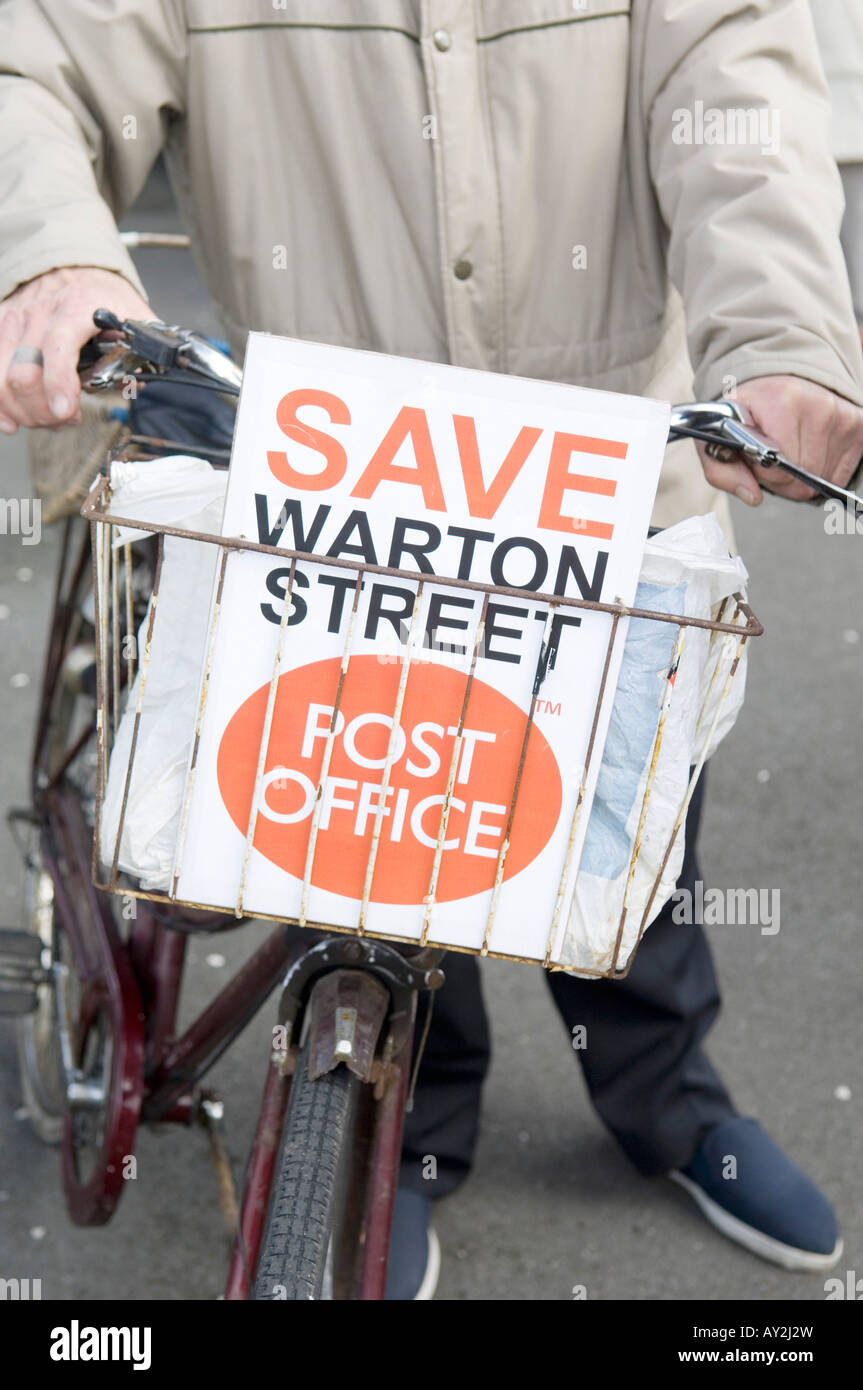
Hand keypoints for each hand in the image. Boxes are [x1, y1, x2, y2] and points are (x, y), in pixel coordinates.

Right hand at [0, 267, 152, 433]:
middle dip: (44, 411)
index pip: (57, 346)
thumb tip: (143, 383)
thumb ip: (145, 349)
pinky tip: (12, 421)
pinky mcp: (0, 333)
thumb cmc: (103, 298)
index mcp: (76, 307)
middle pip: (24, 374)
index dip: (58, 382)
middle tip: (67, 417)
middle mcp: (39, 314)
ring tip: (49, 418)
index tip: (64, 410)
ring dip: (25, 411)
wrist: (74, 271)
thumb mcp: (133, 315)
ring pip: (2, 380)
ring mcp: (14, 323)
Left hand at [696, 375, 862, 506]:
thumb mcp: (720, 437)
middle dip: (782, 478)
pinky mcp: (858, 424)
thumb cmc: (748, 412)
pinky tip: (811, 448)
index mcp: (780, 402)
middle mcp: (817, 404)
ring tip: (791, 448)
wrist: (778, 379)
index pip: (777, 471)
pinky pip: (839, 475)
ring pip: (821, 479)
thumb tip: (752, 497)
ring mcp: (841, 415)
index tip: (756, 454)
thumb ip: (723, 472)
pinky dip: (823, 470)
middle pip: (801, 480)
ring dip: (802, 475)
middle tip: (773, 454)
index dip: (762, 472)